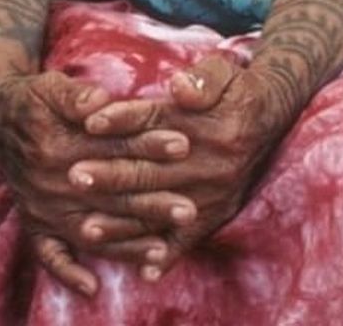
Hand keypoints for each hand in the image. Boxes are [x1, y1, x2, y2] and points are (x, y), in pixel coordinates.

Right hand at [0, 71, 197, 297]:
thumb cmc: (34, 98)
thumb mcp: (51, 86)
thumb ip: (75, 95)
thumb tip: (99, 101)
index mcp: (55, 145)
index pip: (111, 148)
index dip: (148, 145)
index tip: (183, 145)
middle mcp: (48, 182)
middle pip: (109, 196)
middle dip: (151, 204)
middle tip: (189, 210)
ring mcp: (41, 206)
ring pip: (90, 230)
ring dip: (127, 243)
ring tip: (164, 249)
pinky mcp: (33, 221)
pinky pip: (48, 253)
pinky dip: (67, 272)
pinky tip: (92, 288)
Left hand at [67, 52, 292, 280]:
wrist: (270, 115)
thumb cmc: (233, 89)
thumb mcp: (221, 71)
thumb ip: (202, 80)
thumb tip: (181, 89)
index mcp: (206, 125)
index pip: (155, 122)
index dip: (122, 120)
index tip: (89, 123)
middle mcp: (210, 164)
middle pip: (152, 169)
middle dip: (111, 175)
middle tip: (73, 177)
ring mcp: (214, 193)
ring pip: (161, 209)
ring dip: (126, 223)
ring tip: (89, 229)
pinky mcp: (217, 212)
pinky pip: (189, 237)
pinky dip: (167, 255)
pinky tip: (145, 272)